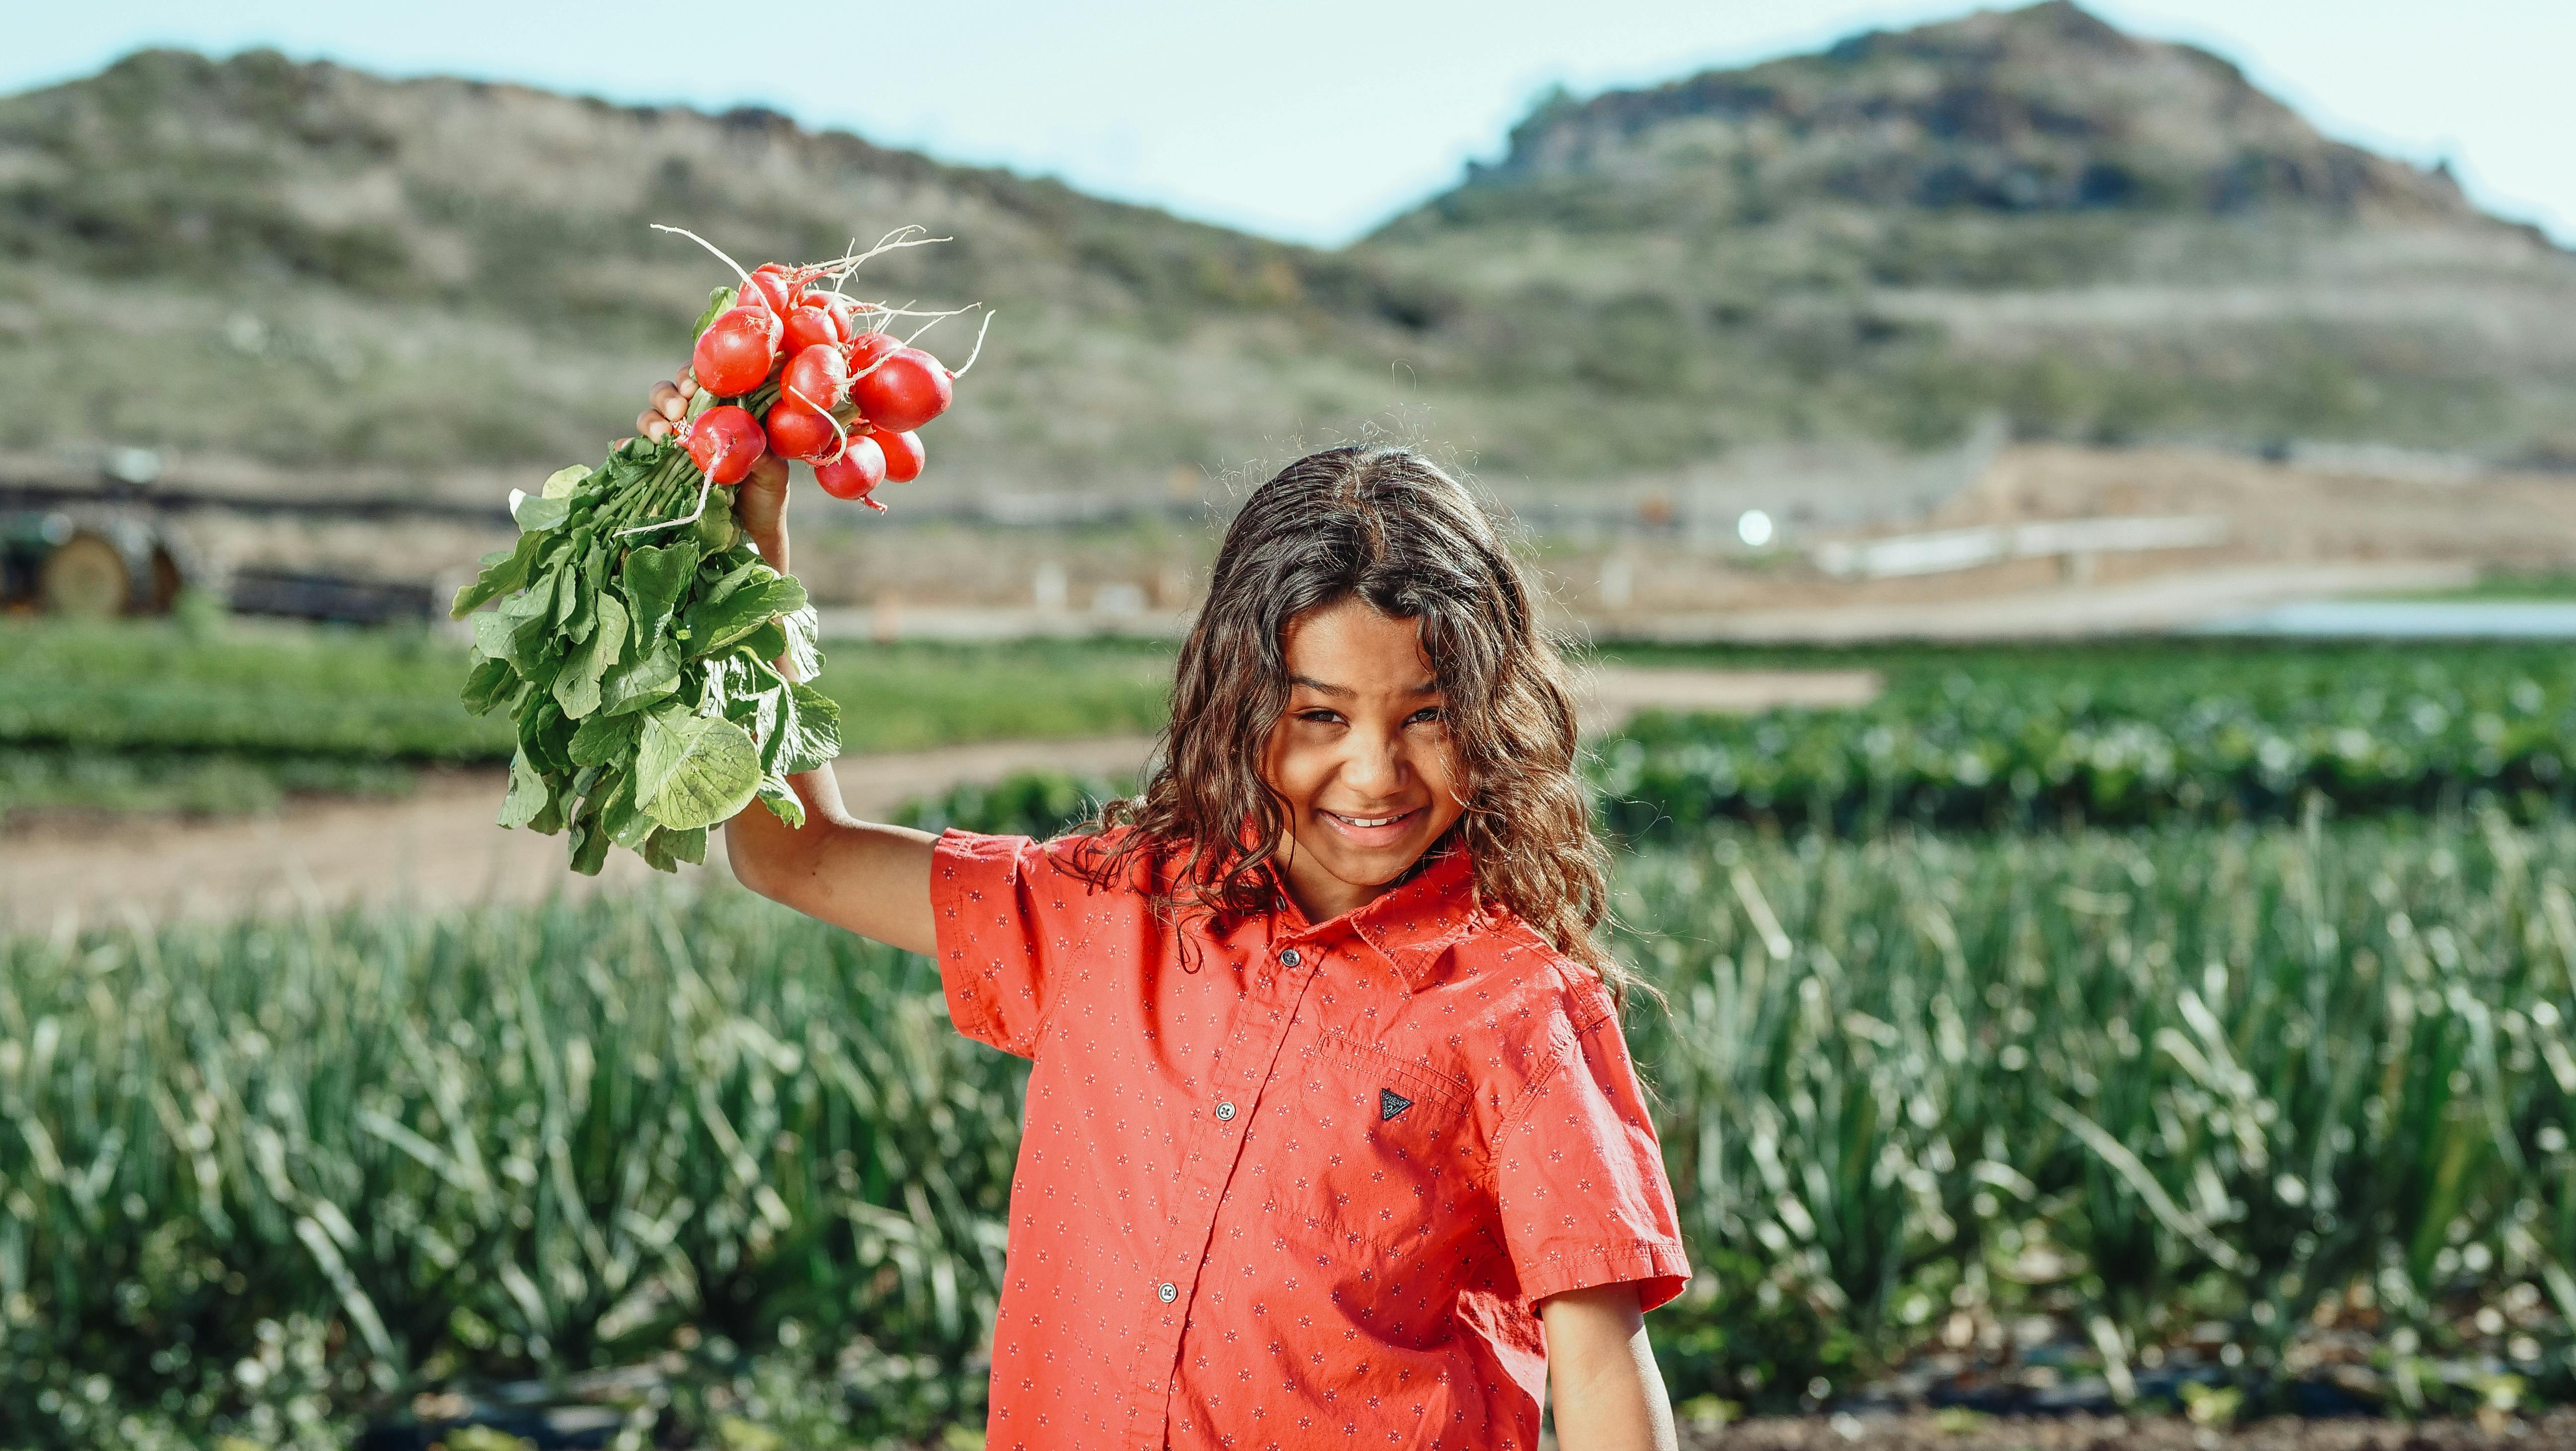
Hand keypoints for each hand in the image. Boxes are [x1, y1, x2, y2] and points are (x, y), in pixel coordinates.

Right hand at [636, 371, 791, 570]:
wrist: (752, 535)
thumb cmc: (766, 497)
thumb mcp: (772, 473)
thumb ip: (760, 451)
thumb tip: (739, 431)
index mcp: (723, 414)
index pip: (702, 382)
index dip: (692, 377)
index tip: (693, 389)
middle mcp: (695, 424)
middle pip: (670, 394)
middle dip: (668, 396)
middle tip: (678, 412)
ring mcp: (674, 446)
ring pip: (651, 417)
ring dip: (651, 420)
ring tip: (662, 435)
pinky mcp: (658, 469)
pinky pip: (633, 452)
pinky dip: (627, 447)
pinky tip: (627, 449)